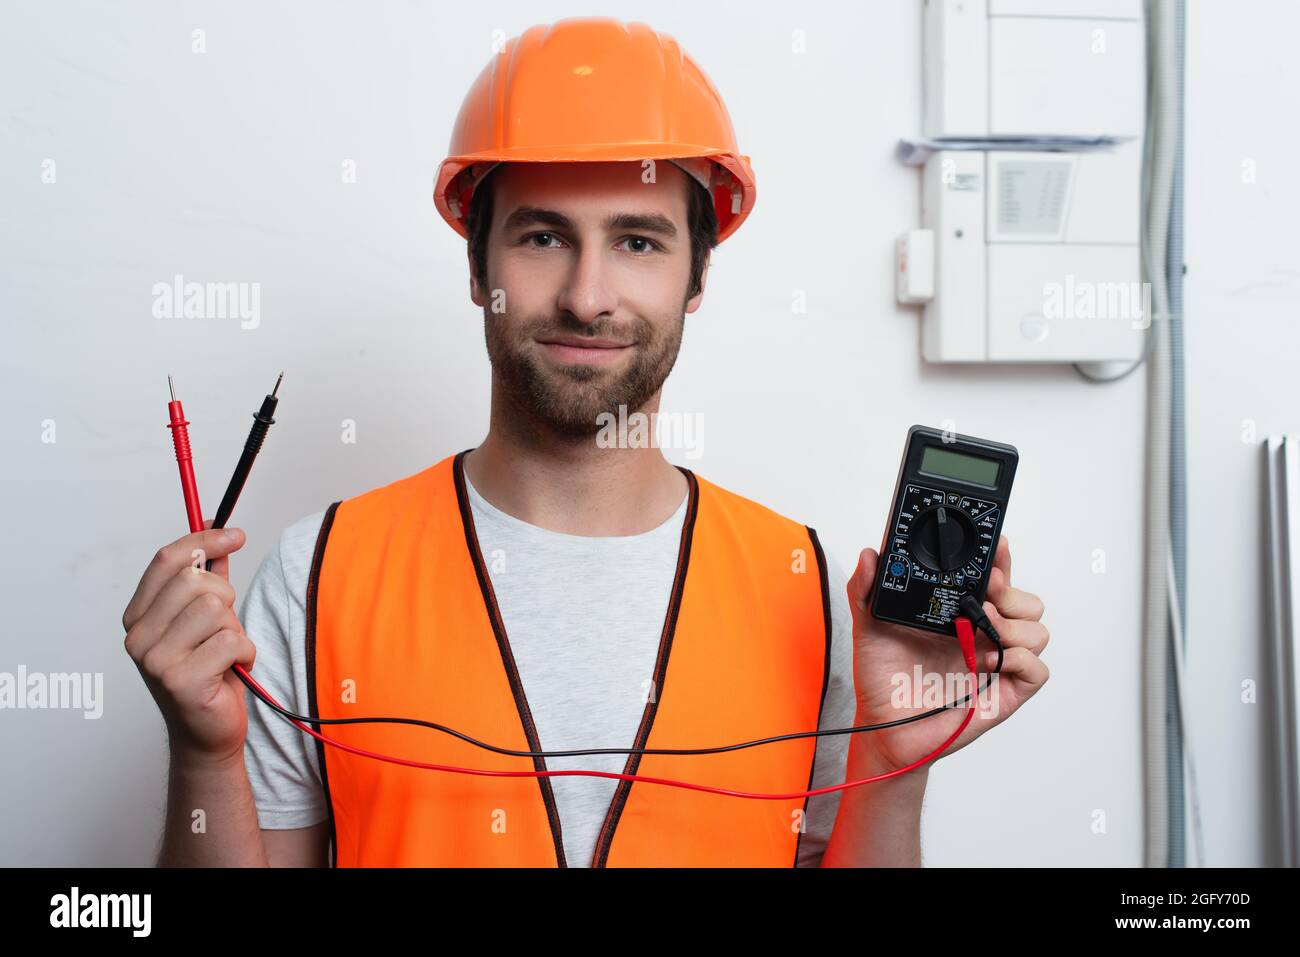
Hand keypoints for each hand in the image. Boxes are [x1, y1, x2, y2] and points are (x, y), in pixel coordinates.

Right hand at [121, 520, 254, 767]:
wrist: (207, 732)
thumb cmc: (209, 671)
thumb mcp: (207, 616)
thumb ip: (209, 574)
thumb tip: (215, 527)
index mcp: (139, 615)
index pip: (167, 560)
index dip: (204, 539)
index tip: (235, 534)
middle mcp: (138, 636)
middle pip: (194, 580)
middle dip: (225, 597)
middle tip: (226, 625)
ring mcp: (155, 659)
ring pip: (214, 608)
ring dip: (235, 629)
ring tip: (226, 652)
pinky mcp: (180, 680)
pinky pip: (231, 640)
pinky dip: (245, 652)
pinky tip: (233, 669)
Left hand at [845, 535, 1049, 774]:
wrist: (884, 726)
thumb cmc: (882, 677)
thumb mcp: (868, 626)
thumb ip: (865, 588)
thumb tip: (870, 555)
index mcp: (959, 613)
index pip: (996, 578)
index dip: (1002, 560)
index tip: (997, 547)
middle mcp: (983, 634)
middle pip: (1026, 602)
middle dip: (1011, 592)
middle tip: (986, 592)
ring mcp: (996, 663)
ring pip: (1037, 632)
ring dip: (1015, 626)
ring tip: (979, 631)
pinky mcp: (1004, 692)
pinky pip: (1037, 670)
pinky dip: (1022, 660)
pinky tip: (989, 662)